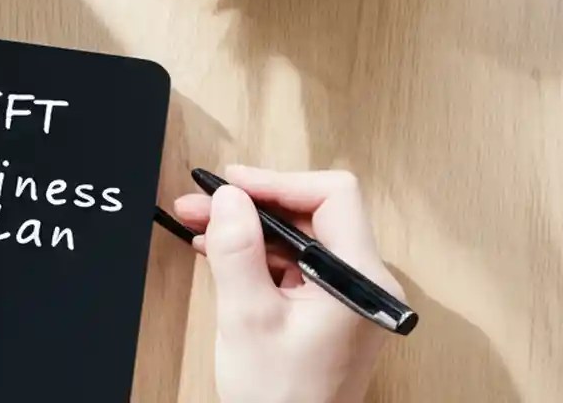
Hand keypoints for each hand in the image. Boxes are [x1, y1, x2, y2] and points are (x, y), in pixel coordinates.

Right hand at [173, 165, 404, 402]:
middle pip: (312, 214)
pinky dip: (257, 254)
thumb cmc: (279, 399)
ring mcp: (347, 296)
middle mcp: (364, 282)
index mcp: (360, 280)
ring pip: (299, 237)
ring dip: (248, 228)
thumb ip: (236, 251)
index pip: (332, 196)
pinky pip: (295, 264)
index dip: (278, 182)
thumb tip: (227, 196)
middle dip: (252, 203)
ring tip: (198, 224)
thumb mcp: (247, 319)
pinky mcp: (330, 309)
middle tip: (200, 201)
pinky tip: (218, 251)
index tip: (232, 183)